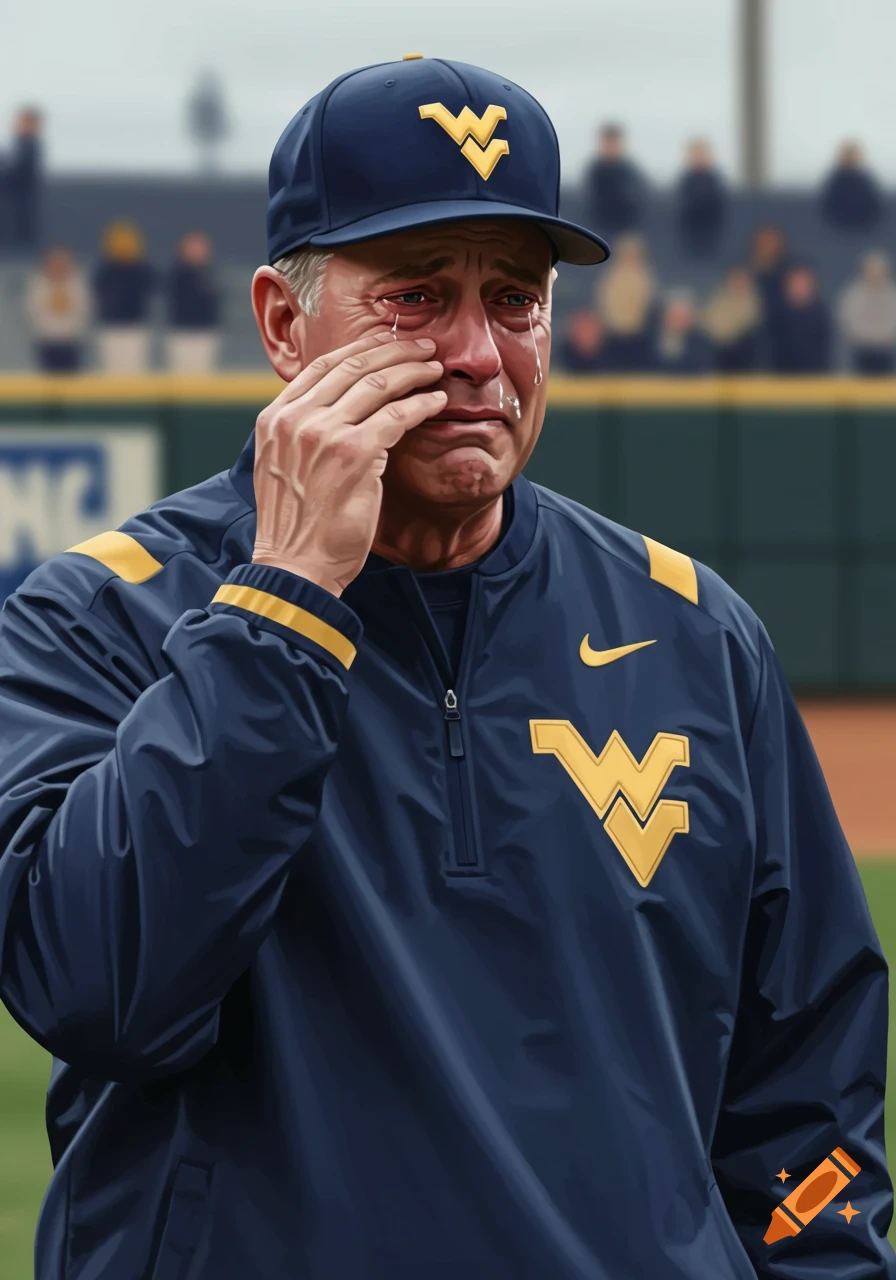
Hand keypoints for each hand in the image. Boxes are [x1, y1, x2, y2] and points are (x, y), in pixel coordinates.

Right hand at [252, 333, 445, 595]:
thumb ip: (302, 434)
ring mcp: (323, 433)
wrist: (294, 567)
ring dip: (413, 371)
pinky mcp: (354, 453)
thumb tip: (335, 410)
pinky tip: (436, 402)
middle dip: (394, 351)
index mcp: (275, 418)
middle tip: (423, 347)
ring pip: (378, 385)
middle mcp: (296, 418)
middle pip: (352, 366)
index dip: (360, 348)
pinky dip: (421, 404)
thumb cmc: (296, 526)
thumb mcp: (283, 467)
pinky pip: (397, 416)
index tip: (387, 343)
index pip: (321, 365)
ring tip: (435, 368)